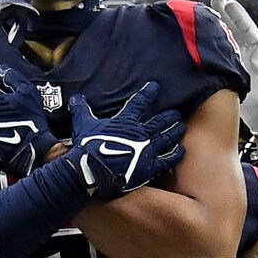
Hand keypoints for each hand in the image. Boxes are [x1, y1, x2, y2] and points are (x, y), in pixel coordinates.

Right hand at [64, 82, 186, 199]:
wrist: (91, 170)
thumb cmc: (87, 146)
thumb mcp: (82, 124)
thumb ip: (82, 109)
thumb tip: (76, 97)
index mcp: (126, 122)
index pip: (139, 102)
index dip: (148, 93)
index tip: (155, 86)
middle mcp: (140, 134)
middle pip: (159, 122)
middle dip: (169, 116)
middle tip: (176, 113)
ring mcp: (147, 150)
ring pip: (166, 138)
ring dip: (175, 132)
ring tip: (181, 127)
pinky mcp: (149, 167)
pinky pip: (167, 160)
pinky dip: (175, 155)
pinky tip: (181, 151)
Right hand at [210, 0, 257, 135]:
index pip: (247, 32)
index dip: (237, 17)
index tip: (227, 3)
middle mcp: (249, 56)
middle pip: (235, 31)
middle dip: (225, 15)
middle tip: (214, 0)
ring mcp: (239, 64)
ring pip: (226, 41)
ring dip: (217, 28)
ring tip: (204, 14)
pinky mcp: (231, 75)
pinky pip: (220, 57)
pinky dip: (212, 47)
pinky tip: (200, 40)